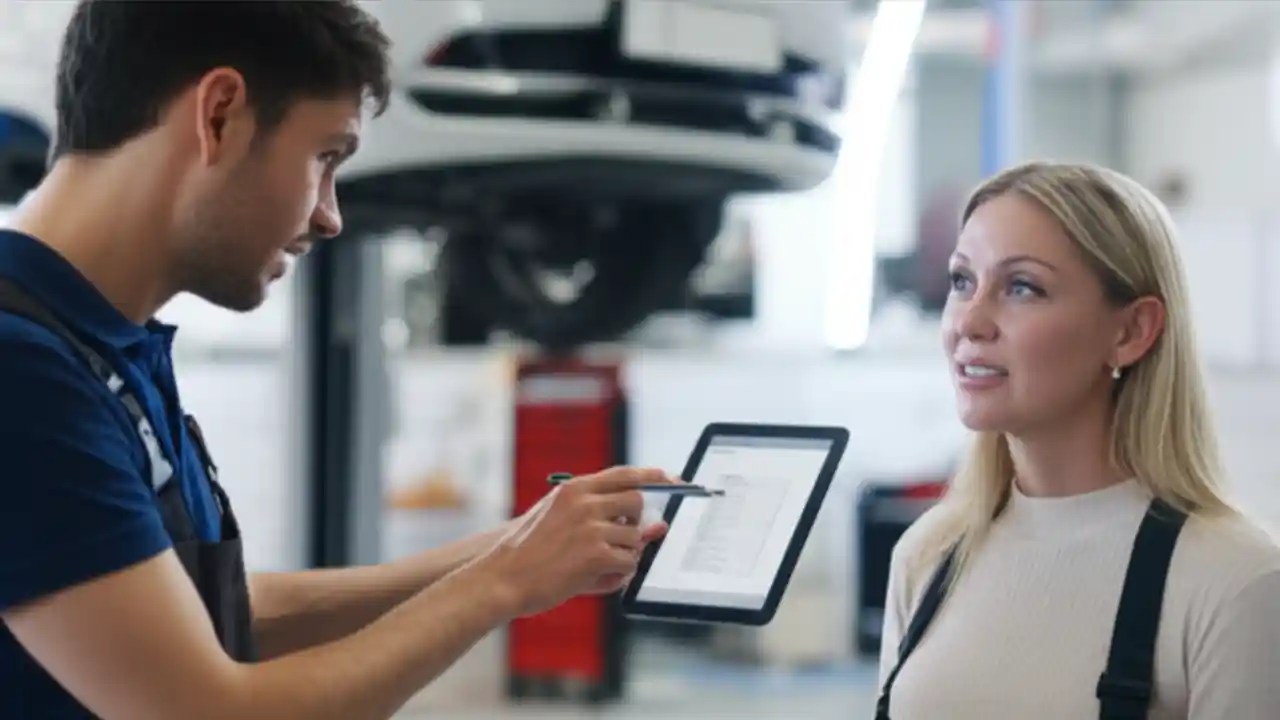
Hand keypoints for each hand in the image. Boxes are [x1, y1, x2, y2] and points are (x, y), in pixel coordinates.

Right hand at [479, 466, 675, 617]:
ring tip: (598, 564)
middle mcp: (585, 503)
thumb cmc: (529, 551)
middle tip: (620, 538)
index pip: (624, 473)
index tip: (672, 479)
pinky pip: (628, 562)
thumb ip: (604, 517)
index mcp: (574, 489)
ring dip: (625, 553)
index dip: (652, 475)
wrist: (502, 577)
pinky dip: (618, 574)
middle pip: (637, 502)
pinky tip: (596, 577)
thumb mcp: (558, 519)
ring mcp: (591, 528)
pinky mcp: (595, 556)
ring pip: (635, 537)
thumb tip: (656, 526)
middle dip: (636, 521)